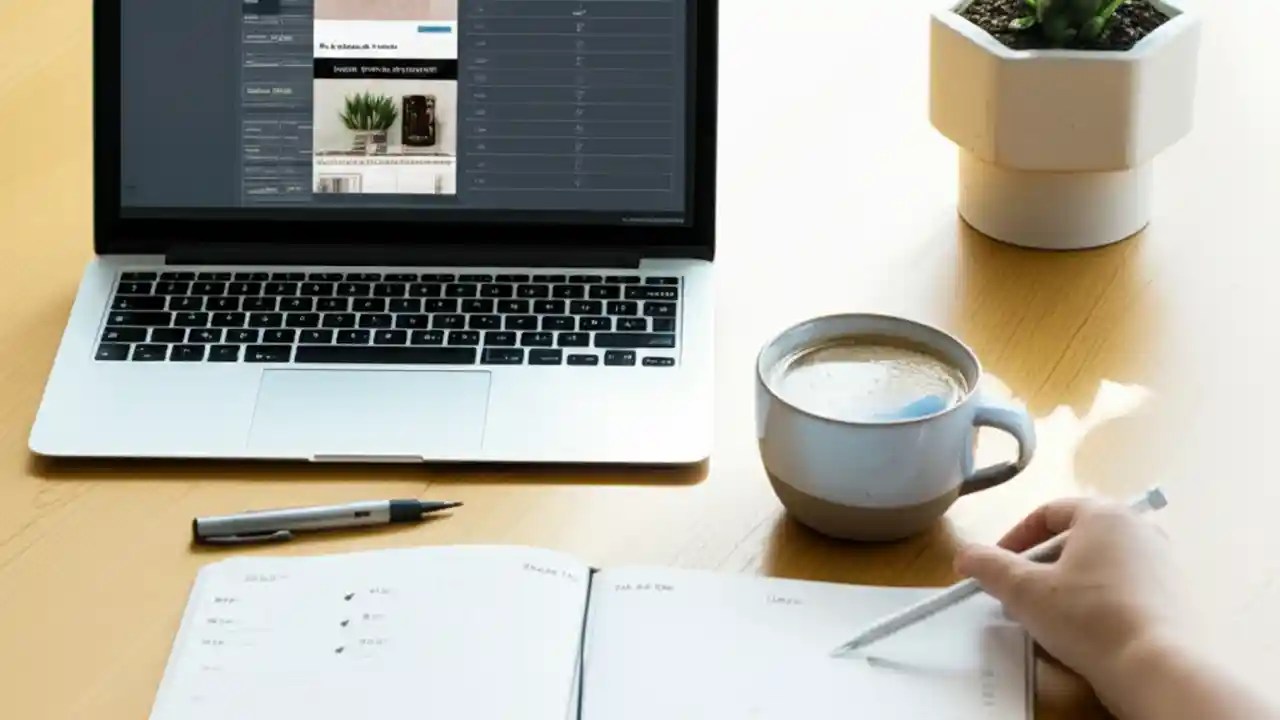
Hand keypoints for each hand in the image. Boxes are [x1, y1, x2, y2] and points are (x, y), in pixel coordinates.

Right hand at [954, 498, 1180, 705]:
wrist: (1160, 667)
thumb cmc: (1089, 618)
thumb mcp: (1025, 592)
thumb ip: (990, 567)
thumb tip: (964, 554)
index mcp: (1104, 515)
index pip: (1048, 513)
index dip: (1015, 538)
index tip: (997, 566)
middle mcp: (1139, 527)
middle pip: (1076, 538)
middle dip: (1042, 564)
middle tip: (1021, 594)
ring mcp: (1164, 561)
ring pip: (1102, 564)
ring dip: (1071, 583)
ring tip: (1052, 615)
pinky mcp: (1178, 594)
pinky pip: (1128, 587)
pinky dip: (1102, 599)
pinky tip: (1090, 629)